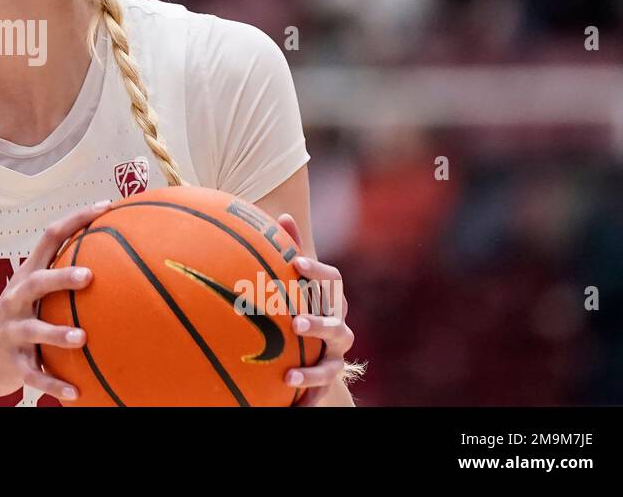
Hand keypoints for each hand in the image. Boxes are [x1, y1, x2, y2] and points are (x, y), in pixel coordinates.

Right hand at [0, 199, 110, 402]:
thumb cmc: (17, 322)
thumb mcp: (32, 297)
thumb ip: (63, 279)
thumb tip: (118, 259)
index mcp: (26, 277)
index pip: (49, 238)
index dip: (76, 219)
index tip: (105, 207)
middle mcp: (16, 300)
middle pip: (36, 282)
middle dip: (61, 278)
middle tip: (89, 276)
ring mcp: (11, 332)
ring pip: (33, 331)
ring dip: (57, 334)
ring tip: (82, 338)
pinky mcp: (12, 364)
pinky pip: (34, 375)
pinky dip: (54, 384)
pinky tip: (76, 393)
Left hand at [277, 213, 354, 406]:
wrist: (311, 347)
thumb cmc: (298, 303)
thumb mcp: (293, 281)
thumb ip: (287, 251)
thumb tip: (282, 217)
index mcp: (331, 299)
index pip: (332, 281)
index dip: (316, 272)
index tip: (295, 264)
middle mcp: (339, 328)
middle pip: (337, 325)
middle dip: (318, 324)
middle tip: (296, 323)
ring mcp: (335, 357)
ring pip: (332, 365)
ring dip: (313, 371)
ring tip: (290, 375)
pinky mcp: (325, 380)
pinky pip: (320, 392)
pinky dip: (308, 398)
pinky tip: (292, 404)